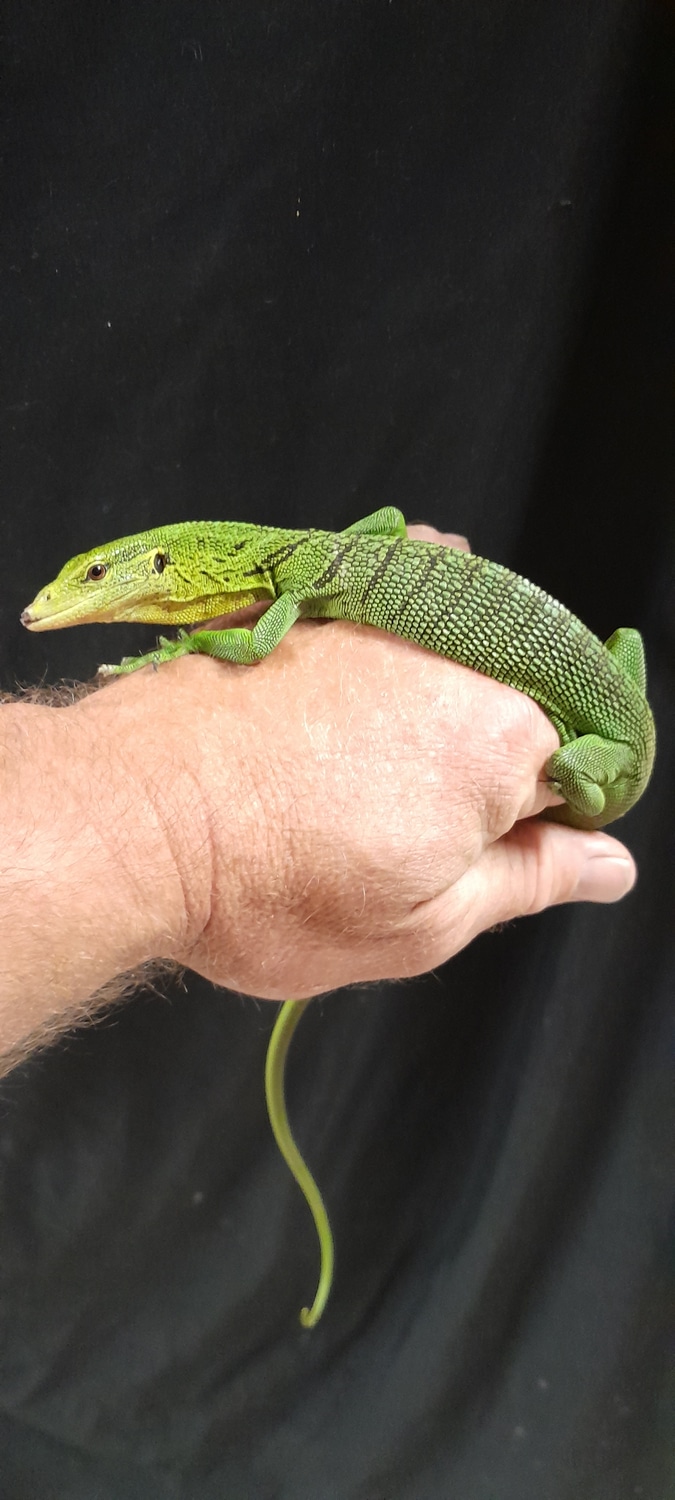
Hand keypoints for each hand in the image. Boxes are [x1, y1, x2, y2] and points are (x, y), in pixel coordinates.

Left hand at [116, 525, 635, 998]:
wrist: (134, 813)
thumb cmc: (263, 880)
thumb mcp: (423, 923)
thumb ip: (533, 881)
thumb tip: (610, 864)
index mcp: (504, 740)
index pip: (579, 779)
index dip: (534, 829)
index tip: (476, 856)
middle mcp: (458, 656)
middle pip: (516, 715)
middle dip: (478, 774)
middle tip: (395, 832)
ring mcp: (386, 616)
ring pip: (456, 664)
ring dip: (429, 713)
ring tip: (351, 783)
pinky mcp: (322, 598)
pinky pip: (395, 613)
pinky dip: (389, 654)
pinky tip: (340, 713)